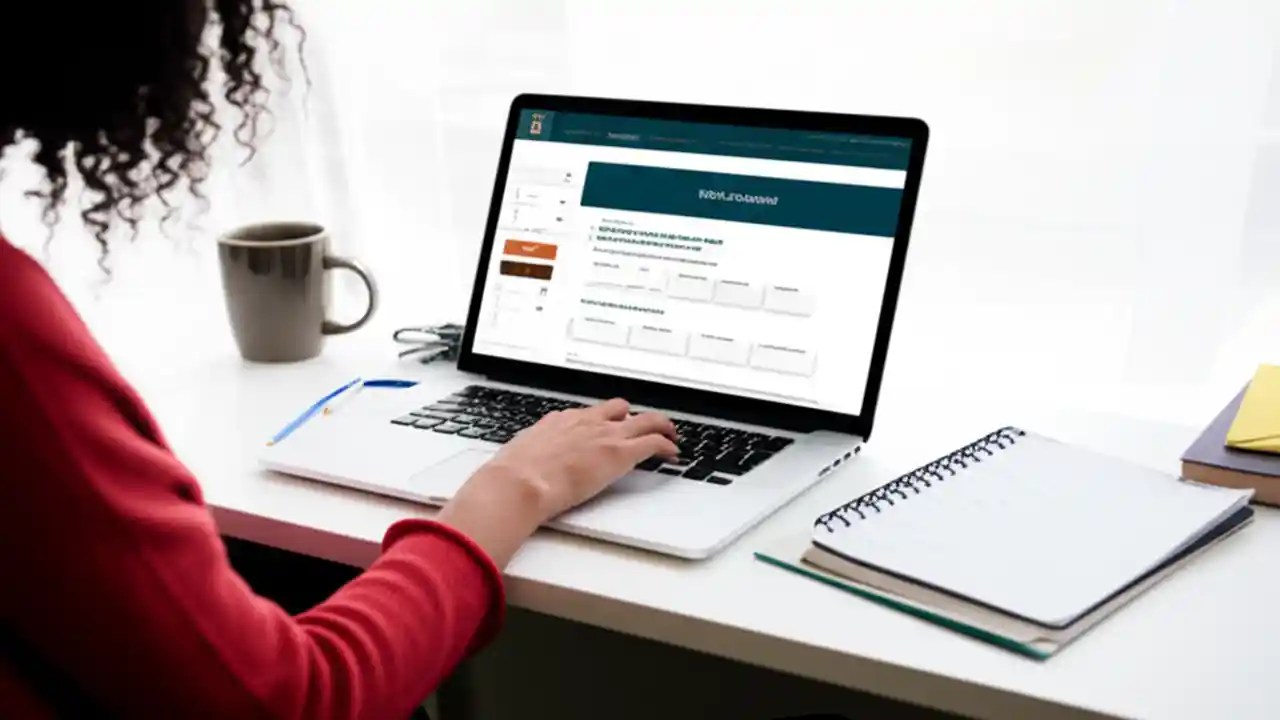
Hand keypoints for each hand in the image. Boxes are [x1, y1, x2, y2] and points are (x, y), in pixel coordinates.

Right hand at [436, 398, 677, 566]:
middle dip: (631, 417)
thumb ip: (520, 466)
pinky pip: (653, 442)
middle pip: (618, 408)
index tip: (605, 427)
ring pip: (644, 419)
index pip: (585, 414)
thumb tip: (502, 483)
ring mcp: (603, 434)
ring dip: (660, 427)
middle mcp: (582, 422)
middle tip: (641, 428)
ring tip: (670, 436)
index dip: (599, 421)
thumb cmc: (508, 479)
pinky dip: (667, 446)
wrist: (517, 483)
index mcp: (556, 422)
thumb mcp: (513, 463)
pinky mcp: (619, 452)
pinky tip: (674, 455)